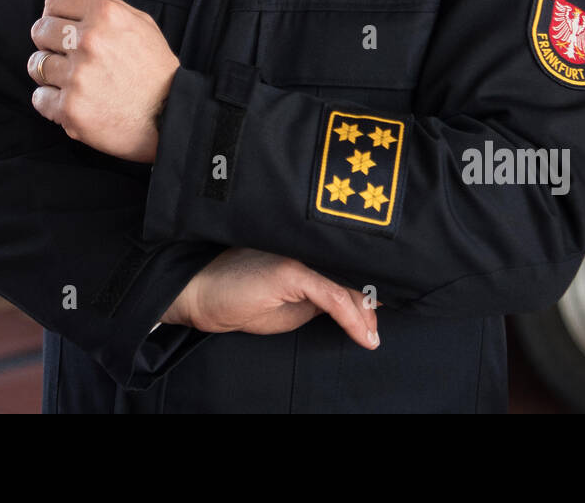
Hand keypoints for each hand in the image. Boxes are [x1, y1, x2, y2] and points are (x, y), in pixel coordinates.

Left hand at [28, 0, 178, 162]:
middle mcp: (89, 41)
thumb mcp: (137, 22)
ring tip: (75, 80)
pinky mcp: (70, 109)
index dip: (56, 12)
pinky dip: (51, 102)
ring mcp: (78, 76)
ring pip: (36, 64)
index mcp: (105, 15)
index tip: (65, 26)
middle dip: (50, 42)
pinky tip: (74, 101)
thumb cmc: (154, 67)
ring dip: (50, 73)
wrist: (171, 115)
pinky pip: (39, 98)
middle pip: (40, 30)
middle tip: (71, 56)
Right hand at [160, 247, 379, 350]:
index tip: (382, 309)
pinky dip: (351, 319)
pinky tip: (362, 335)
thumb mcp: (291, 301)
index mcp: (307, 251)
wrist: (201, 292)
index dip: (368, 287)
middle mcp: (307, 247)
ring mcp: (299, 256)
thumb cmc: (241, 296)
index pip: (346, 265)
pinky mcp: (291, 270)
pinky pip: (332, 296)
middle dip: (370, 303)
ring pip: (347, 285)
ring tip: (370, 336)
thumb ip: (320, 297)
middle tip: (376, 330)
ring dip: (364, 315)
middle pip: (352, 273)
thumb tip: (355, 306)